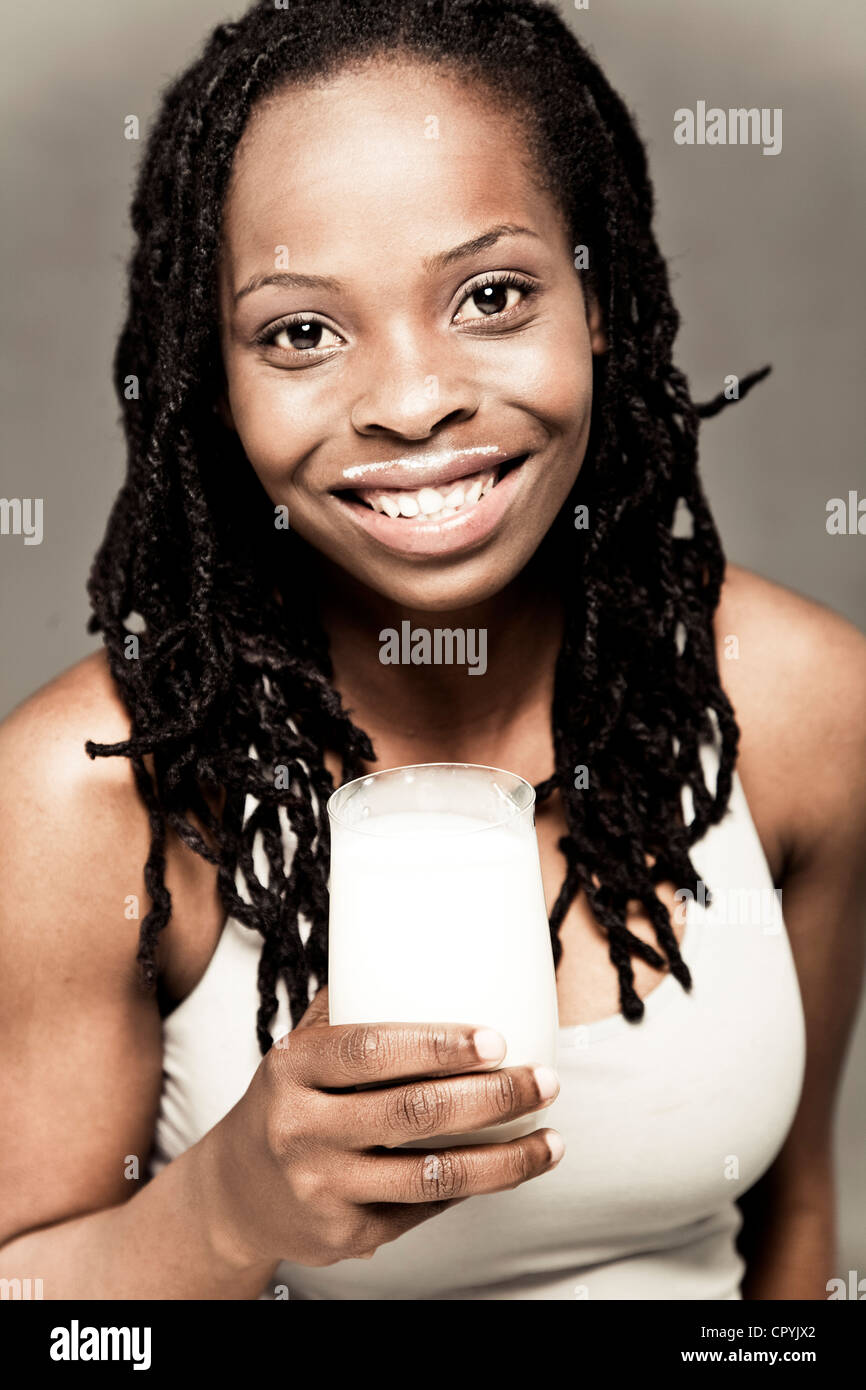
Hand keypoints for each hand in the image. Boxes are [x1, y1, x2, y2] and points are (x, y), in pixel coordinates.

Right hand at [205, 985, 563, 1268]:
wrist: (236, 1195)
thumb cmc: (289, 1102)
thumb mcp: (300, 1050)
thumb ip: (351, 1007)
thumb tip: (424, 946)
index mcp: (293, 1068)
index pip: (371, 1049)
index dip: (438, 1044)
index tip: (497, 1038)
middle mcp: (302, 1129)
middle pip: (414, 1113)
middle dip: (495, 1097)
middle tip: (546, 1081)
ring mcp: (323, 1188)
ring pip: (432, 1175)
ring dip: (506, 1160)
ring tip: (552, 1139)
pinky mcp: (346, 1235)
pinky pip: (424, 1210)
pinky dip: (474, 1187)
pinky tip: (507, 1168)